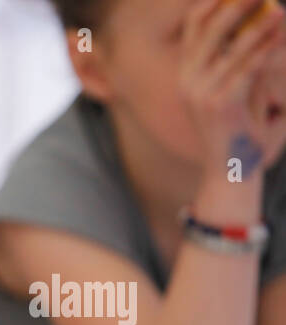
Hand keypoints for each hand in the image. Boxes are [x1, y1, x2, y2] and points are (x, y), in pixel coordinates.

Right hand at [180, 0, 285, 177]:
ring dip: (260, 27)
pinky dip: (265, 52)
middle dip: (237, 4)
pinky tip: (280, 39)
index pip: (195, 25)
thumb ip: (243, 57)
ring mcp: (200, 93)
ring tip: (281, 12)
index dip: (213, 0)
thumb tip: (265, 18)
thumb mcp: (236, 87)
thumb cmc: (241, 128)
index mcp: (187, 73)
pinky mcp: (219, 105)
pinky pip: (246, 70)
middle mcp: (188, 81)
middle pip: (209, 29)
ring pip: (232, 48)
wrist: (231, 169)